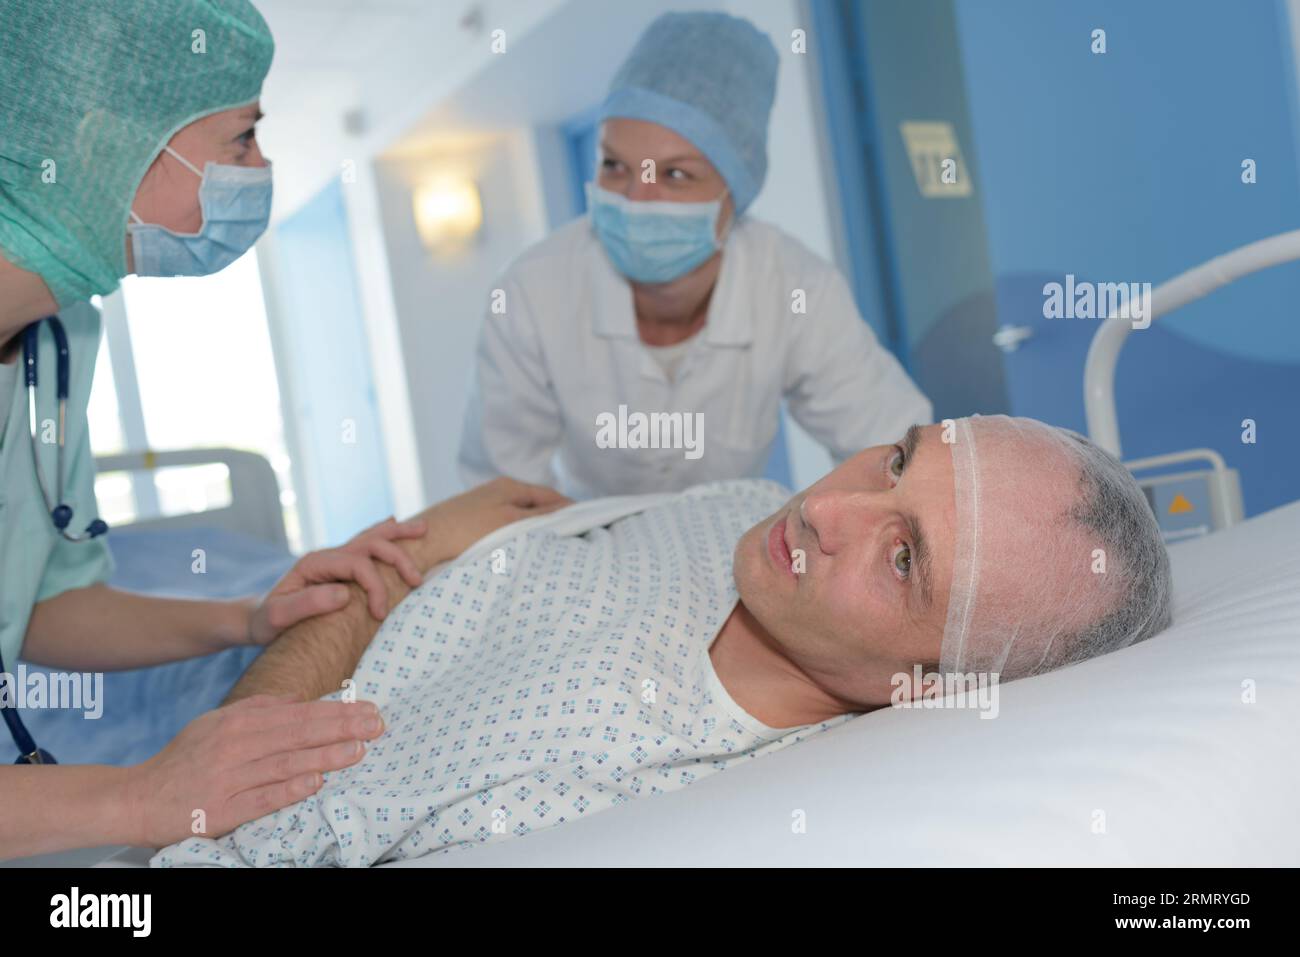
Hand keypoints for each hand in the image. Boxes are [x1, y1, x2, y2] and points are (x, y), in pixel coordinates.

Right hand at [123, 694, 385, 848]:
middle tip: (378, 724)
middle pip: (298, 733)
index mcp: (239, 721)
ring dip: (325, 756)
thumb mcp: (217, 723)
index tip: (370, 709)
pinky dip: (288, 790)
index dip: (337, 710)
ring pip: (284, 763)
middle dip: (342, 727)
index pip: (299, 713)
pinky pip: (260, 798)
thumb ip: (259, 708)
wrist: (137, 798)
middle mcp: (235, 744)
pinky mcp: (219, 809)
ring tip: (359, 750)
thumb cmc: (184, 760)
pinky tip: (315, 783)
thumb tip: (300, 698)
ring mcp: (228, 777)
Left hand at [247, 516, 427, 642]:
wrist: (257, 620)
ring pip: (371, 537)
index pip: (358, 564)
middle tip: (416, 582)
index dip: (375, 585)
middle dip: (398, 558)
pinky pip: (366, 545)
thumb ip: (308, 603)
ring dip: (398, 534)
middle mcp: (327, 556)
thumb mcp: (279, 617)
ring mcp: (334, 559)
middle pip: (370, 544)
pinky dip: (384, 534)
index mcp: (315, 563)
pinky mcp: (339, 568)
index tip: (380, 614)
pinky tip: (396, 525)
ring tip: (424, 529)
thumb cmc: (267, 622)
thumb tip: (345, 594)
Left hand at [428, 477, 571, 561]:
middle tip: (574, 536)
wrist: (423, 542)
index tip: (588, 522)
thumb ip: (539, 516)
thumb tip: (568, 510)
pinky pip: (507, 524)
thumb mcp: (509, 523)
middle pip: (537, 504)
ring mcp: (486, 505)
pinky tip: (522, 546)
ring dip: (537, 527)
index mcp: (510, 486)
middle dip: (555, 518)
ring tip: (551, 544)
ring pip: (522, 515)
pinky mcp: (474, 520)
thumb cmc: (466, 530)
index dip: (570, 509)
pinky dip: (520, 533)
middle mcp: (498, 491)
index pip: (551, 496)